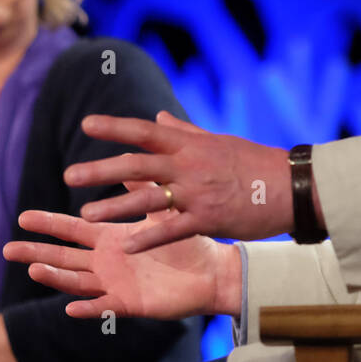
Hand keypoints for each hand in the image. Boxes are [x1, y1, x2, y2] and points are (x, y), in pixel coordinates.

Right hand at [3, 180, 237, 319]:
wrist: (210, 270)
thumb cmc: (184, 242)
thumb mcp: (159, 210)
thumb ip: (142, 187)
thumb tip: (129, 157)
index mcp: (110, 239)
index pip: (72, 229)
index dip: (48, 223)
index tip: (22, 216)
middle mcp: (106, 262)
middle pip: (64, 256)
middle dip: (37, 251)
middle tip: (7, 248)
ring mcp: (115, 284)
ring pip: (77, 282)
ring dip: (55, 277)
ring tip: (33, 268)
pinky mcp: (130, 304)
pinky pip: (105, 308)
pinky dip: (88, 309)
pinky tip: (70, 308)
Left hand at [66, 110, 291, 251]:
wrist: (291, 187)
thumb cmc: (255, 163)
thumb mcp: (218, 141)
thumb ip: (184, 131)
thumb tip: (158, 115)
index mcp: (190, 145)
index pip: (145, 131)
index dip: (115, 127)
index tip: (86, 124)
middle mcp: (188, 165)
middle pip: (136, 165)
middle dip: (101, 170)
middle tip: (69, 174)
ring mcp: (196, 193)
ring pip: (147, 199)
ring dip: (114, 207)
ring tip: (86, 215)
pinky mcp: (208, 219)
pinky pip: (171, 229)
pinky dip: (148, 237)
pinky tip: (126, 246)